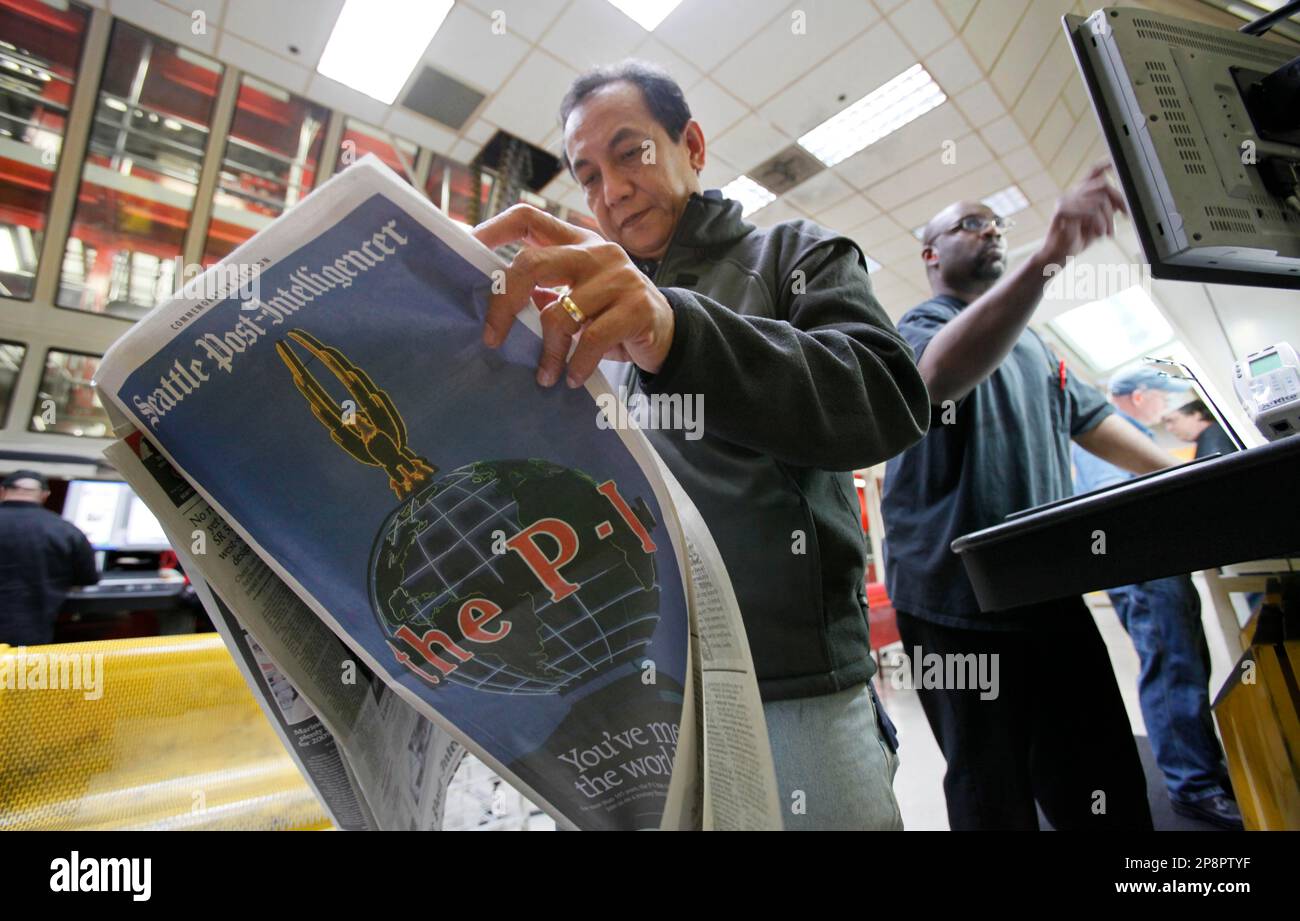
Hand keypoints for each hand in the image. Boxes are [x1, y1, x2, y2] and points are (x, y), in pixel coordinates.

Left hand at [471, 204, 675, 388]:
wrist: (668, 334)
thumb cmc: (611, 317)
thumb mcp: (577, 299)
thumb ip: (545, 293)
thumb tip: (497, 307)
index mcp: (577, 242)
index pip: (529, 218)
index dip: (494, 228)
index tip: (467, 247)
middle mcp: (597, 252)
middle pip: (533, 262)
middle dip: (504, 303)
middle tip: (493, 338)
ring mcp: (620, 277)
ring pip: (559, 314)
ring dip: (548, 352)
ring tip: (546, 375)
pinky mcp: (637, 308)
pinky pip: (591, 340)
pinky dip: (576, 364)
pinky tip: (572, 378)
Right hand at [1037, 161, 1128, 267]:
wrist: (1059, 254)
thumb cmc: (1079, 237)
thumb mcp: (1099, 220)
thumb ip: (1109, 207)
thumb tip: (1125, 199)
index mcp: (1081, 192)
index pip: (1094, 171)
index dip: (1105, 163)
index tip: (1116, 159)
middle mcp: (1073, 192)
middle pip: (1104, 185)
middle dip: (1119, 201)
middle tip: (1125, 217)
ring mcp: (1066, 200)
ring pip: (1099, 200)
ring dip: (1108, 219)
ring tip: (1107, 233)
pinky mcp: (1062, 210)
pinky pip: (1090, 210)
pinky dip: (1098, 223)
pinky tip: (1098, 234)